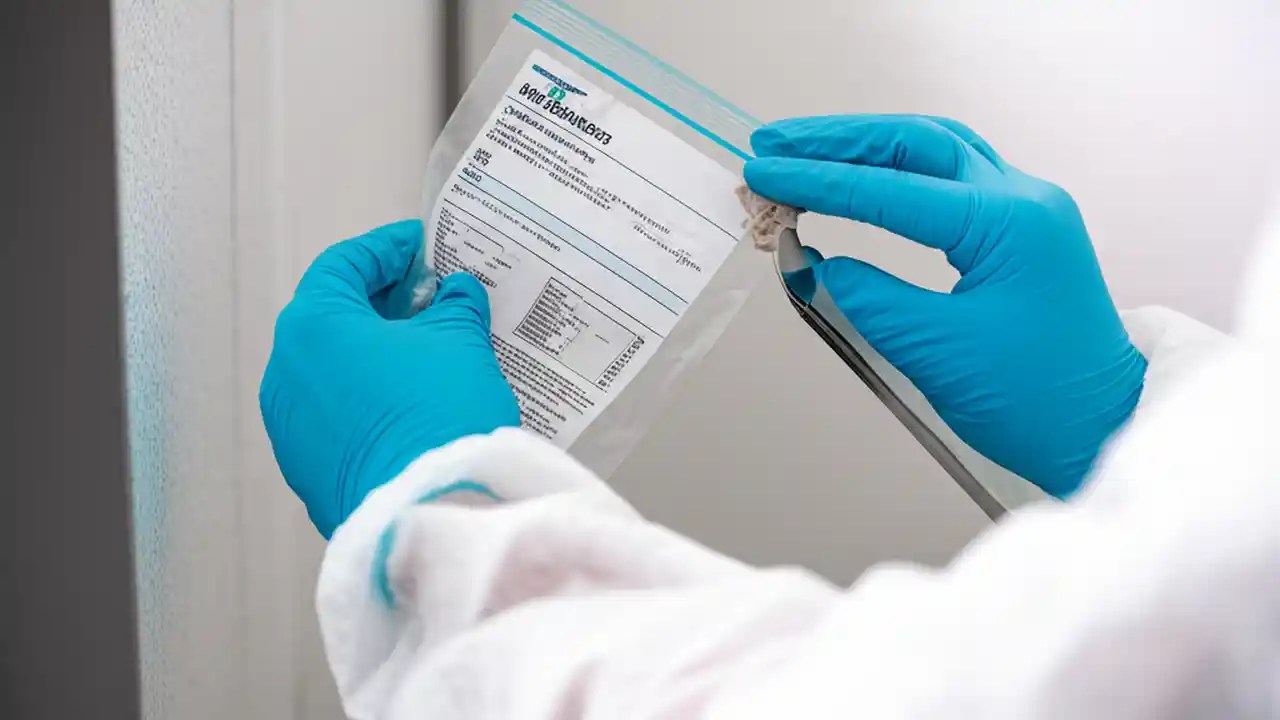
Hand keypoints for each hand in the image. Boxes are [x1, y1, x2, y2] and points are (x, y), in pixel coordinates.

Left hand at [260, 220, 519, 536]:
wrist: (430, 510)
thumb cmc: (439, 413)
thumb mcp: (460, 342)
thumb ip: (456, 306)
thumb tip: (456, 294)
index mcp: (313, 325)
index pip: (343, 265)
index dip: (386, 250)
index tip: (418, 247)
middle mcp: (285, 372)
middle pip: (331, 318)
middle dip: (381, 304)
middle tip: (428, 298)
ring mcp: (289, 426)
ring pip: (332, 371)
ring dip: (374, 355)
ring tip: (426, 353)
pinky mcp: (307, 469)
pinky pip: (336, 416)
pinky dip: (368, 398)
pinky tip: (412, 402)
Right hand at [745, 115, 1145, 495]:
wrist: (1102, 431)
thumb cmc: (1037, 402)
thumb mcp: (935, 353)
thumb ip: (864, 298)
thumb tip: (808, 261)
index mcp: (1009, 223)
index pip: (889, 188)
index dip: (817, 181)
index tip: (764, 175)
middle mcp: (1024, 200)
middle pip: (915, 143)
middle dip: (838, 141)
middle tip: (774, 145)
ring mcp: (1027, 212)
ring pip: (935, 152)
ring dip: (867, 146)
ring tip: (805, 150)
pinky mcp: (1020, 232)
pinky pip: (951, 180)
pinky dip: (897, 170)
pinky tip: (861, 176)